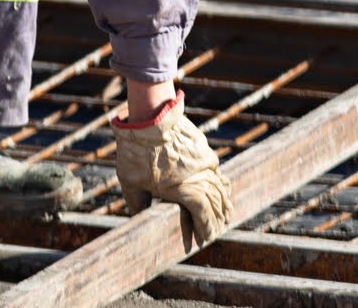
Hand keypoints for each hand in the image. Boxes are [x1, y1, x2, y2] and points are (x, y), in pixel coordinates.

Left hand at [112, 90, 232, 244]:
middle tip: (218, 229)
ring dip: (224, 203)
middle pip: (216, 204)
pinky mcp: (203, 149)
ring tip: (227, 214)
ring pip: (220, 188)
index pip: (204, 217)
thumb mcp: (130, 182)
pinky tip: (223, 186)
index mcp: (186, 192)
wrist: (148, 118)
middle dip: (218, 219)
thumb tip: (137, 215)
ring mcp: (205, 163)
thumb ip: (137, 202)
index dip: (207, 229)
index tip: (206, 238)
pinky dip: (221, 182)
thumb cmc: (136, 152)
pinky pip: (217, 170)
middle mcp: (201, 179)